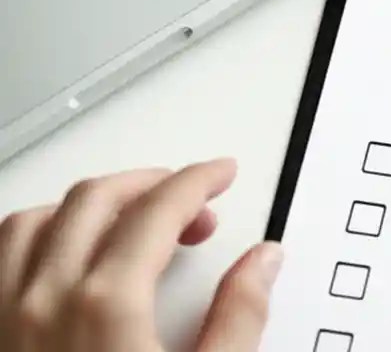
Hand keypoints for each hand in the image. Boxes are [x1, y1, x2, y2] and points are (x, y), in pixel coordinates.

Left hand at [0, 159, 281, 351]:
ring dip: (86, 205)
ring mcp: (5, 317)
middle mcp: (45, 300)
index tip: (219, 174)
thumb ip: (238, 318)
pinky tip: (63, 251)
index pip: (159, 209)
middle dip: (152, 186)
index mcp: (107, 305)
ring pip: (35, 220)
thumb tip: (262, 262)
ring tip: (127, 219)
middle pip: (96, 199)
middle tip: (191, 200)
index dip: (198, 181)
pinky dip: (35, 235)